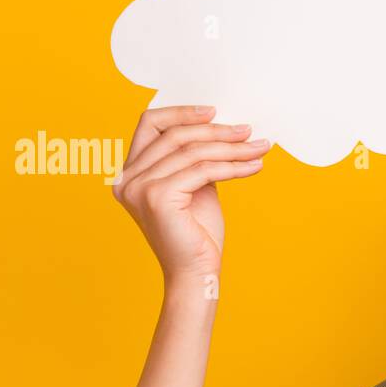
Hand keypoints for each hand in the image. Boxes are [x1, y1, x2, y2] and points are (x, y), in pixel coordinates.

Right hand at [111, 105, 272, 283]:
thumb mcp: (195, 186)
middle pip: (175, 135)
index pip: (149, 125)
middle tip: (249, 131)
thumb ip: (196, 159)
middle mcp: (127, 179)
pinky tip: (253, 167)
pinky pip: (202, 170)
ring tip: (258, 148)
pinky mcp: (157, 197)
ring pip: (192, 151)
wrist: (196, 274)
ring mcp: (138, 188)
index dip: (182, 113)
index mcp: (129, 173)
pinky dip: (233, 166)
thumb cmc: (197, 234)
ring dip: (231, 147)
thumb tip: (222, 127)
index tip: (216, 112)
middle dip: (217, 130)